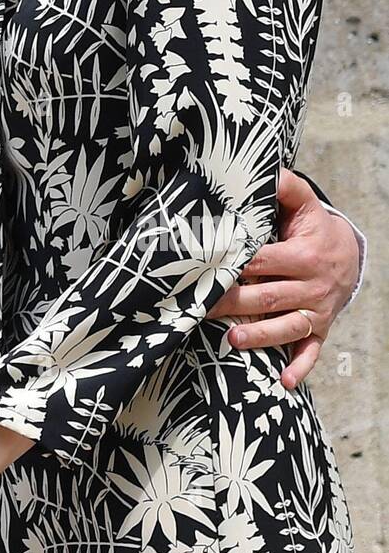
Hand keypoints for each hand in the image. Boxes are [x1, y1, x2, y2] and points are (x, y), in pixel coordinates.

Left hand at [205, 167, 358, 390]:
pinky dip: (300, 367)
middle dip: (236, 302)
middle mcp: (310, 286)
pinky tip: (284, 381)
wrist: (349, 254)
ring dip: (261, 336)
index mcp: (303, 255)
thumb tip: (267, 170)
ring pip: (287, 326)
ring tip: (233, 340)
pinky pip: (311, 351)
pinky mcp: (319, 329)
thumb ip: (286, 186)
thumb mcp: (304, 203)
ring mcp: (315, 311)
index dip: (238, 264)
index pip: (265, 261)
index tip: (210, 267)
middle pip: (269, 296)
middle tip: (204, 306)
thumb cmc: (313, 228)